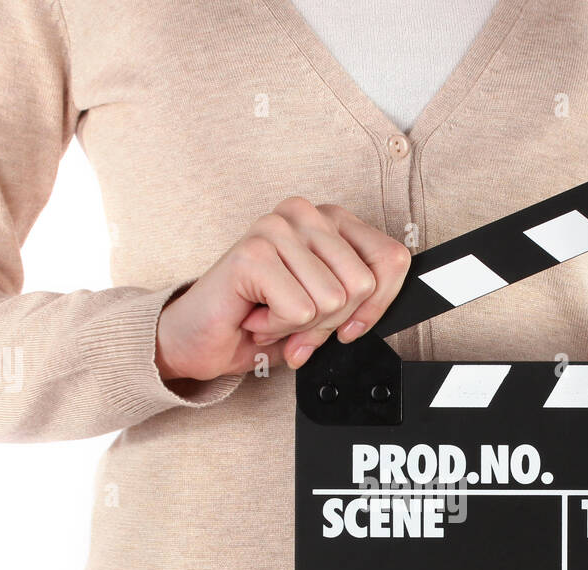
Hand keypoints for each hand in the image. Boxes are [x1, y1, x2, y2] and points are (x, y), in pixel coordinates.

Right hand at [155, 196, 411, 381]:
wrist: (195, 339)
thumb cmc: (256, 320)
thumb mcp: (323, 313)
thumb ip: (357, 303)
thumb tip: (382, 305)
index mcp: (328, 220)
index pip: (391, 258)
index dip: (378, 306)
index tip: (350, 327)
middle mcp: (303, 214)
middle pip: (362, 286)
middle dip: (332, 323)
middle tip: (296, 323)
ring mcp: (277, 228)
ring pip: (333, 301)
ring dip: (302, 327)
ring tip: (272, 316)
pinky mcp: (253, 253)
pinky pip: (301, 310)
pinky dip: (280, 329)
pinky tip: (256, 317)